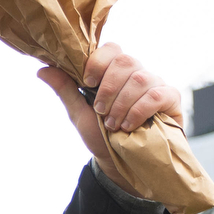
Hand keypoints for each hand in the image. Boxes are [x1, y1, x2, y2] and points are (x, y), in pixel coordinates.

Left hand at [38, 43, 183, 187]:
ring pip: (140, 78)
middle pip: (125, 60)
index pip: (111, 49)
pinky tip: (129, 126)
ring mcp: (155, 84)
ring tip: (113, 124)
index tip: (87, 82)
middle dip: (108, 88)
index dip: (98, 62)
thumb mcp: (80, 115)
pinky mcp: (171, 99)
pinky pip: (157, 95)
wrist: (123, 165)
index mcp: (115, 72)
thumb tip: (42, 70)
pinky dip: (138, 110)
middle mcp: (137, 73)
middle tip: (100, 111)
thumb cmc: (103, 137)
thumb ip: (66, 90)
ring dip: (121, 104)